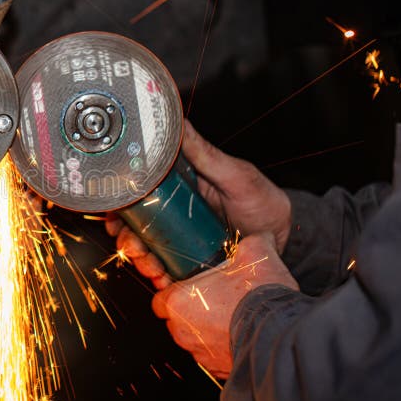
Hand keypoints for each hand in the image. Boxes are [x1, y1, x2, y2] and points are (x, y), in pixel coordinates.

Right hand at [105, 119, 292, 287]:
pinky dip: (157, 276)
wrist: (286, 238)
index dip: (120, 203)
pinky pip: (164, 268)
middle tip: (133, 248)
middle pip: (134, 223)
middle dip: (126, 238)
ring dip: (140, 259)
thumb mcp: (234, 174)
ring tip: (150, 267)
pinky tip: (162, 280)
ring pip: (145, 247)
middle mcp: (172, 209)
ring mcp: (179, 235)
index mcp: (177, 183)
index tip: (114, 215)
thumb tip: (178, 120)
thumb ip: (205, 152)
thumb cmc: (263, 200)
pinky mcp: (187, 258)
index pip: (137, 190)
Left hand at [151, 233, 298, 378]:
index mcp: (179, 302)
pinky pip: (212, 356)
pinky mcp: (218, 369)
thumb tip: (260, 237)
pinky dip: (221, 346)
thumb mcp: (255, 252)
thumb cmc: (259, 296)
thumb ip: (251, 241)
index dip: (172, 293)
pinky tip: (238, 332)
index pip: (159, 301)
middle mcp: (183, 331)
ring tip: (229, 315)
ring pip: (193, 339)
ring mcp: (200, 353)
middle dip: (190, 310)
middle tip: (212, 299)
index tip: (186, 288)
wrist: (280, 334)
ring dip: (206, 329)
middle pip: (175, 320)